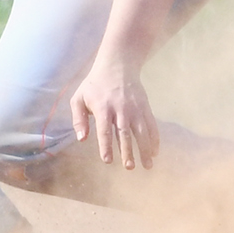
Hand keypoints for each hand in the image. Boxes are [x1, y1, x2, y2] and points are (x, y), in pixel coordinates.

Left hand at [69, 55, 159, 170]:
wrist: (117, 65)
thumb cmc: (95, 85)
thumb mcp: (79, 97)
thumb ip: (78, 118)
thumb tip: (82, 138)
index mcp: (102, 107)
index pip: (104, 130)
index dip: (106, 146)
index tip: (107, 161)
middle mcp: (120, 108)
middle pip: (124, 132)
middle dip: (127, 150)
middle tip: (129, 167)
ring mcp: (135, 108)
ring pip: (141, 131)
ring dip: (145, 148)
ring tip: (147, 165)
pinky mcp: (145, 107)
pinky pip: (151, 125)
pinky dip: (155, 139)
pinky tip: (155, 152)